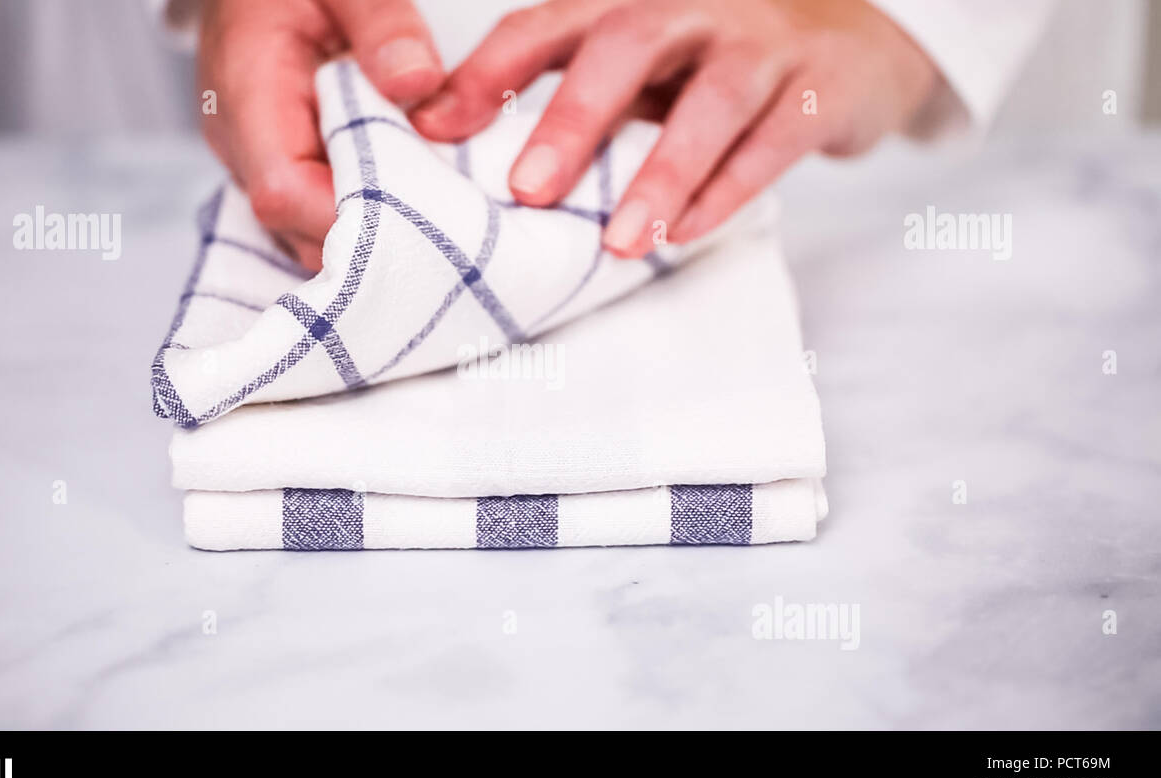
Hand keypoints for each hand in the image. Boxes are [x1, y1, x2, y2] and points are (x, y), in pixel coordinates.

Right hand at [197, 0, 443, 269]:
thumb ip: (382, 22)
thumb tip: (417, 82)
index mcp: (247, 93)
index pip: (283, 191)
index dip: (349, 214)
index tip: (419, 205)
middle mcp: (239, 141)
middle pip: (297, 226)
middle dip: (369, 233)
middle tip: (442, 217)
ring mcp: (253, 160)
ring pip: (306, 231)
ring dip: (367, 229)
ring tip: (429, 207)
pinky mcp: (275, 165)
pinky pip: (312, 213)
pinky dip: (360, 213)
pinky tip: (406, 196)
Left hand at [411, 0, 940, 256]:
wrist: (856, 45)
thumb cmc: (716, 60)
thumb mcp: (640, 62)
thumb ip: (564, 84)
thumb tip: (448, 129)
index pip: (550, 22)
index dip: (490, 71)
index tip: (433, 130)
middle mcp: (696, 5)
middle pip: (627, 42)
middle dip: (573, 118)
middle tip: (527, 192)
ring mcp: (764, 42)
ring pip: (711, 102)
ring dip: (661, 175)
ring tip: (618, 243)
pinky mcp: (820, 88)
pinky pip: (773, 143)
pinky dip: (727, 191)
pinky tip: (684, 234)